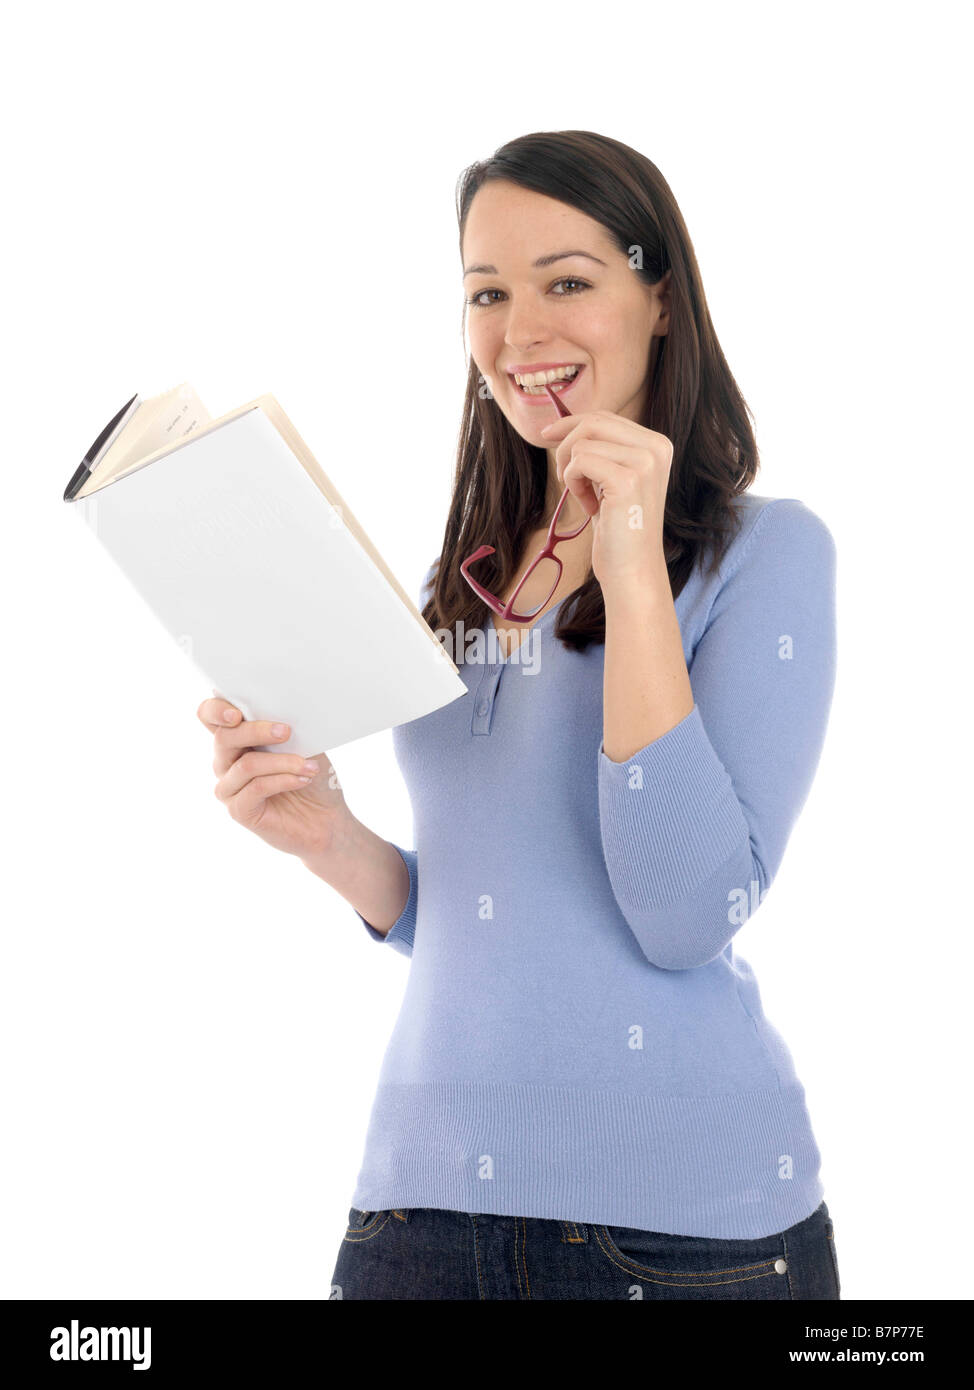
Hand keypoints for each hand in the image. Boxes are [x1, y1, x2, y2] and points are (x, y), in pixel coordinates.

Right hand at [197, 698, 349, 859]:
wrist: (325, 817)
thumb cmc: (311, 774)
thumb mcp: (304, 742)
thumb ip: (284, 725)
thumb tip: (282, 707)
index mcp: (236, 738)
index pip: (209, 715)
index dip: (216, 710)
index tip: (237, 713)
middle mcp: (225, 761)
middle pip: (225, 738)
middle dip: (257, 731)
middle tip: (287, 732)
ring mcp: (229, 787)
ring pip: (246, 765)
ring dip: (283, 762)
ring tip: (309, 766)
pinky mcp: (238, 810)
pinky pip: (256, 788)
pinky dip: (283, 780)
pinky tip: (303, 780)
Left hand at [540, 409, 672, 590]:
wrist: (632, 569)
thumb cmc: (619, 529)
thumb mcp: (612, 480)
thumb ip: (603, 451)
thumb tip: (564, 425)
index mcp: (657, 444)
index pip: (605, 417)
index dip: (572, 424)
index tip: (549, 435)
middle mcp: (656, 448)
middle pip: (593, 421)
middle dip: (566, 444)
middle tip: (563, 476)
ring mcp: (644, 462)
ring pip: (582, 441)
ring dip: (570, 470)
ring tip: (584, 497)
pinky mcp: (627, 479)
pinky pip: (579, 461)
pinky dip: (574, 483)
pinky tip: (589, 506)